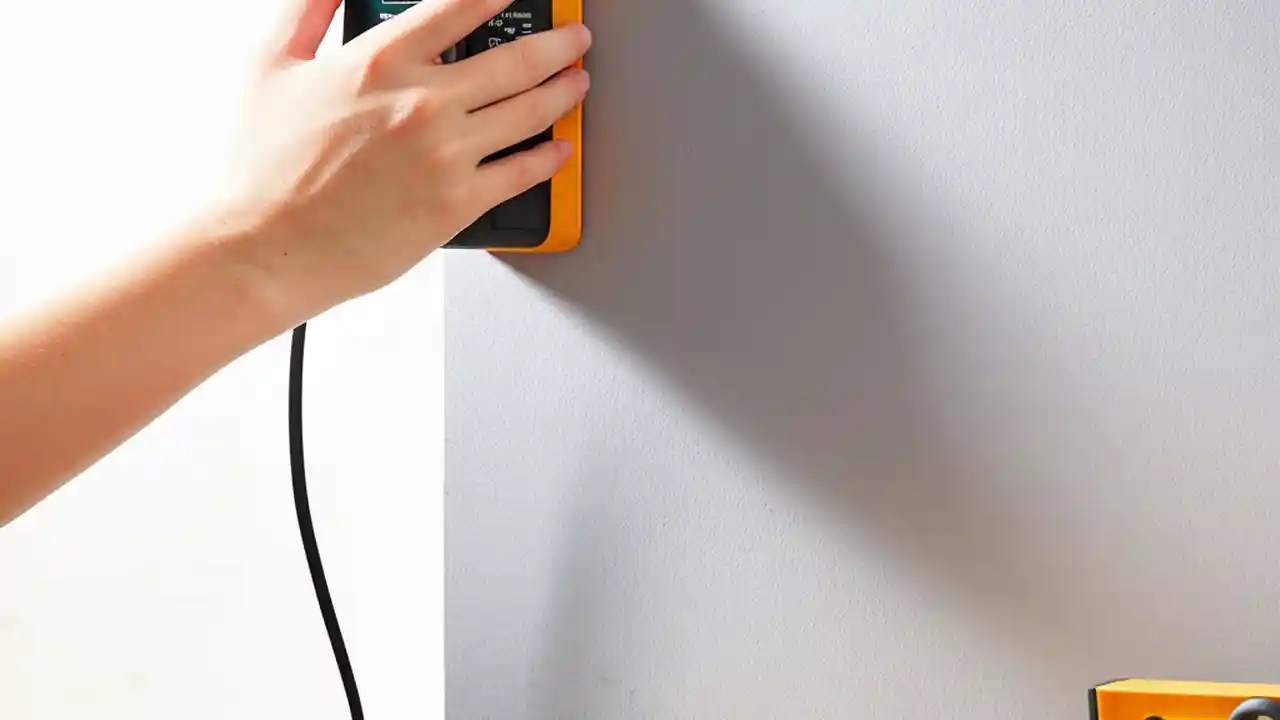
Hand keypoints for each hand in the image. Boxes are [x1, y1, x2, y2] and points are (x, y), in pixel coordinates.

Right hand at [214, 0, 590, 322]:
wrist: (272, 246)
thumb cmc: (267, 168)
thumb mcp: (271, 67)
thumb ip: (306, 10)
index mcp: (380, 62)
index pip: (461, 5)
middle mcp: (423, 102)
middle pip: (517, 59)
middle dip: (559, 44)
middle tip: (575, 38)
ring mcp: (446, 153)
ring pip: (529, 112)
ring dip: (564, 92)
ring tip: (578, 83)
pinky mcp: (458, 202)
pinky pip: (521, 172)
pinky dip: (550, 157)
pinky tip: (559, 148)